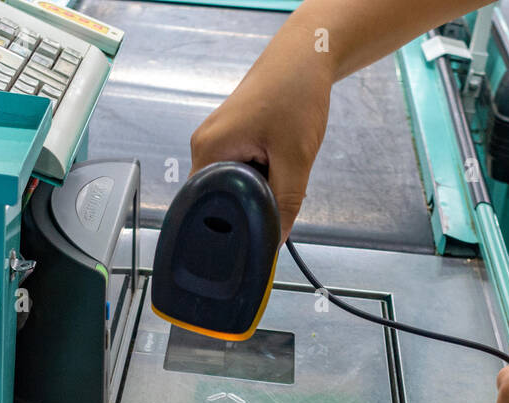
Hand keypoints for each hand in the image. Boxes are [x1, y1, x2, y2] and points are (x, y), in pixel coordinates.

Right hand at [190, 49, 332, 237]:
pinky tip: (279, 162)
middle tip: (279, 199)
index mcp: (208, 150)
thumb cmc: (294, 94)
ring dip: (258, 188)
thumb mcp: (295, 158)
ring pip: (232, 185)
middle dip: (249, 205)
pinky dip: (261, 173)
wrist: (304, 56)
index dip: (228, 226)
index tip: (252, 237)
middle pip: (219, 198)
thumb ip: (285, 203)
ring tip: (282, 171)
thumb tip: (276, 241)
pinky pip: (239, 170)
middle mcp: (204, 146)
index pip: (204, 207)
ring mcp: (216, 141)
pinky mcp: (230, 137)